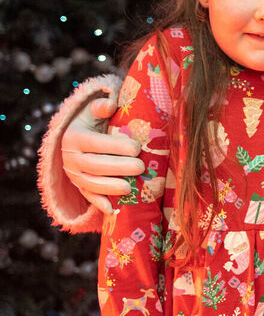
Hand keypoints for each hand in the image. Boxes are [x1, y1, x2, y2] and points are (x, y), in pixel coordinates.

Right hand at [62, 93, 142, 213]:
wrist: (74, 137)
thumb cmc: (91, 122)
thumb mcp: (91, 111)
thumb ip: (100, 107)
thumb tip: (111, 104)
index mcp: (75, 137)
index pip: (95, 143)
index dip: (115, 147)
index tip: (137, 147)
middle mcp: (70, 157)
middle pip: (94, 165)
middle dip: (118, 167)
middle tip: (141, 167)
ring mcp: (73, 174)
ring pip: (89, 183)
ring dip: (109, 187)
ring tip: (130, 188)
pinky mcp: (78, 186)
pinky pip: (87, 196)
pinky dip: (100, 204)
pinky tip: (114, 211)